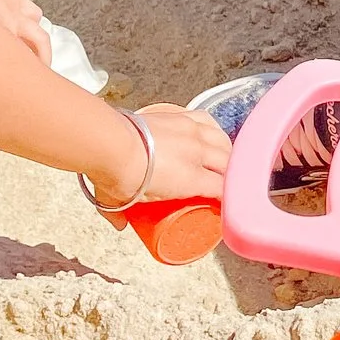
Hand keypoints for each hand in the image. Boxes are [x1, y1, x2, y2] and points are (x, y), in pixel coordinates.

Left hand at [93, 103, 230, 205]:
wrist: (111, 144)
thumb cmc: (120, 176)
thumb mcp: (123, 202)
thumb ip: (121, 214)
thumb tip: (119, 223)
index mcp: (191, 179)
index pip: (222, 188)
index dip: (226, 198)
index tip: (221, 205)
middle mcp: (197, 153)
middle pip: (227, 163)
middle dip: (229, 176)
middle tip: (222, 185)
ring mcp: (190, 131)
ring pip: (221, 140)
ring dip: (225, 151)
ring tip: (221, 160)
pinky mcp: (179, 116)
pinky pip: (206, 120)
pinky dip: (213, 129)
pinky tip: (211, 134)